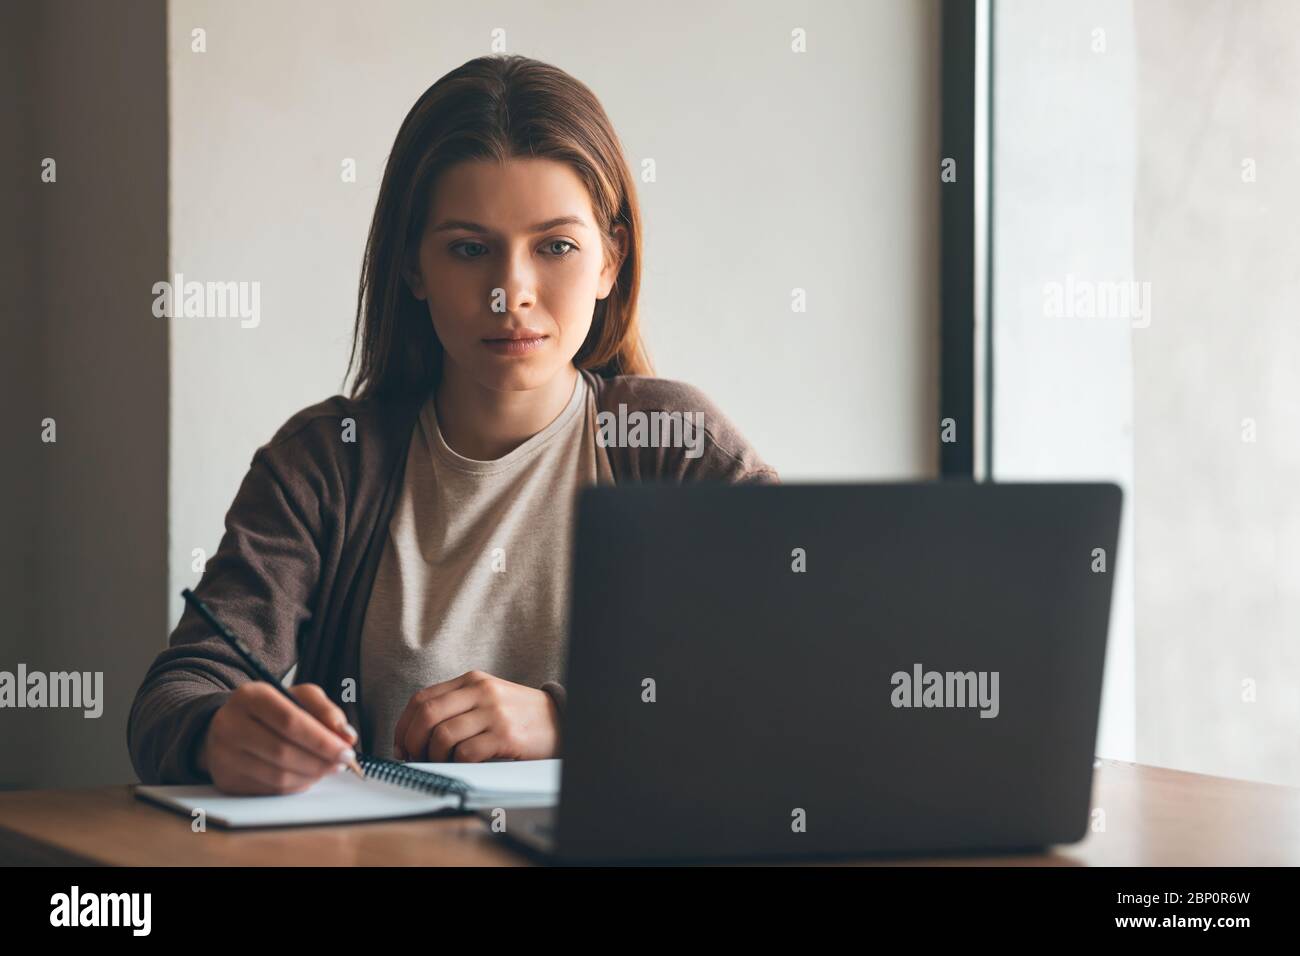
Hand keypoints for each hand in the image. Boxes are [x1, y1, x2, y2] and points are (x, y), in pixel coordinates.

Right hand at [198, 683, 358, 794]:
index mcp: (250, 696)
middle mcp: (230, 724)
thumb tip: (347, 736)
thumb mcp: (300, 698)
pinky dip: (296, 786)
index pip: (289, 721)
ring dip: (311, 776)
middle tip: (343, 762)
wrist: (232, 726)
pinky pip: (270, 790)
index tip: (347, 750)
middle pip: (283, 751)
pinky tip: (307, 776)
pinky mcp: (226, 780)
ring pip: (277, 776)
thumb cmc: (273, 711)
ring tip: (328, 768)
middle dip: (320, 761)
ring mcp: (224, 755)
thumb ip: (326, 711)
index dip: (322, 740)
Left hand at [392, 670, 559, 761]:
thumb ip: (456, 706)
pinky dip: (455, 763)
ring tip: (439, 763)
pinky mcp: (505, 735)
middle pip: (427, 715)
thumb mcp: (487, 697)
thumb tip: (415, 734)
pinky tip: (461, 765)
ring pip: (443, 736)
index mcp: (471, 680)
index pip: (422, 699)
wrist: (559, 720)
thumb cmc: (517, 714)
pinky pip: (466, 753)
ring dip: (433, 757)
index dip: (404, 725)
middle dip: (412, 742)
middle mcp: (481, 691)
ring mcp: (493, 713)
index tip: (401, 745)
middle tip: (413, 758)